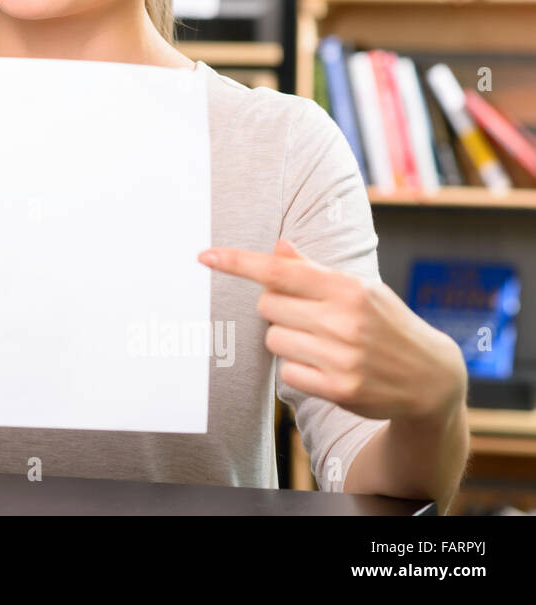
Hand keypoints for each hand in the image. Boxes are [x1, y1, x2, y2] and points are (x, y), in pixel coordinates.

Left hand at [198, 239, 465, 422]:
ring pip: (273, 340)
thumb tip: (278, 247)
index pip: (278, 271)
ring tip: (321, 343)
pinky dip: (298, 369)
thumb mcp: (360, 290)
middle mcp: (344, 320)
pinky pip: (287, 373)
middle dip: (277, 310)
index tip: (204, 255)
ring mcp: (342, 357)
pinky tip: (326, 367)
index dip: (237, 262)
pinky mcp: (339, 390)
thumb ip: (313, 271)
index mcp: (347, 288)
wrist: (433, 377)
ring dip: (287, 340)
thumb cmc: (386, 324)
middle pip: (267, 306)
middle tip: (306, 316)